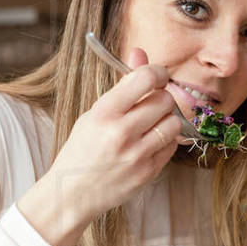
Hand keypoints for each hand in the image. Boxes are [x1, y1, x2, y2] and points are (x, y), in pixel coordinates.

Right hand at [20, 48, 180, 245]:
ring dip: (167, 119)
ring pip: (174, 122)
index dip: (158, 72)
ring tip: (151, 124)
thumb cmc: (82, 149)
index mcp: (104, 113)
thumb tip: (140, 53)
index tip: (158, 76)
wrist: (72, 193)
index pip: (145, 79)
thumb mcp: (94, 113)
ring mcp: (137, 155)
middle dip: (162, 97)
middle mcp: (121, 132)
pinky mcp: (148, 172)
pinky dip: (166, 140)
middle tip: (152, 103)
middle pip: (165, 99)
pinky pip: (172, 146)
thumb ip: (122, 84)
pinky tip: (150, 142)